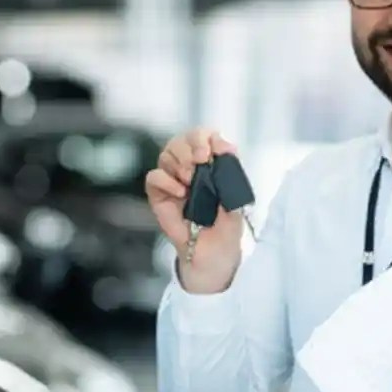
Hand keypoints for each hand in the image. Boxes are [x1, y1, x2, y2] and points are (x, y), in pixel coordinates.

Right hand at [144, 128, 242, 292]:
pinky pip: (154, 177)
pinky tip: (180, 193)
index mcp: (211, 164)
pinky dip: (166, 180)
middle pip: (183, 139)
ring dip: (180, 162)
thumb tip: (224, 157)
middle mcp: (191, 167)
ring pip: (167, 152)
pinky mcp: (159, 195)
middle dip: (193, 145)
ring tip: (191, 181)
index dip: (210, 137)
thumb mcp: (237, 203)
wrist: (213, 255)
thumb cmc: (226, 230)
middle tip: (202, 160)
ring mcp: (173, 180)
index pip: (206, 136)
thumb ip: (231, 180)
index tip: (218, 149)